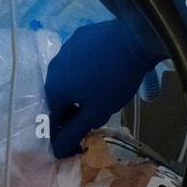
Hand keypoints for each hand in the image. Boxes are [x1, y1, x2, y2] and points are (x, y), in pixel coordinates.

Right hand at [45, 19, 159, 158]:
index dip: (64, 133)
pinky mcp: (79, 36)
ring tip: (99, 93)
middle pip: (58, 97)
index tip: (79, 140)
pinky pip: (77, 60)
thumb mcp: (97, 112)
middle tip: (92, 117)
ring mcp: (66, 49)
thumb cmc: (116, 80)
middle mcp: (53, 67)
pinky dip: (84, 70)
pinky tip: (102, 71)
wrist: (135, 38)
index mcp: (54, 88)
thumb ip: (74, 132)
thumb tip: (55, 149)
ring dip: (78, 90)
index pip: (51, 119)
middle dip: (72, 111)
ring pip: (67, 77)